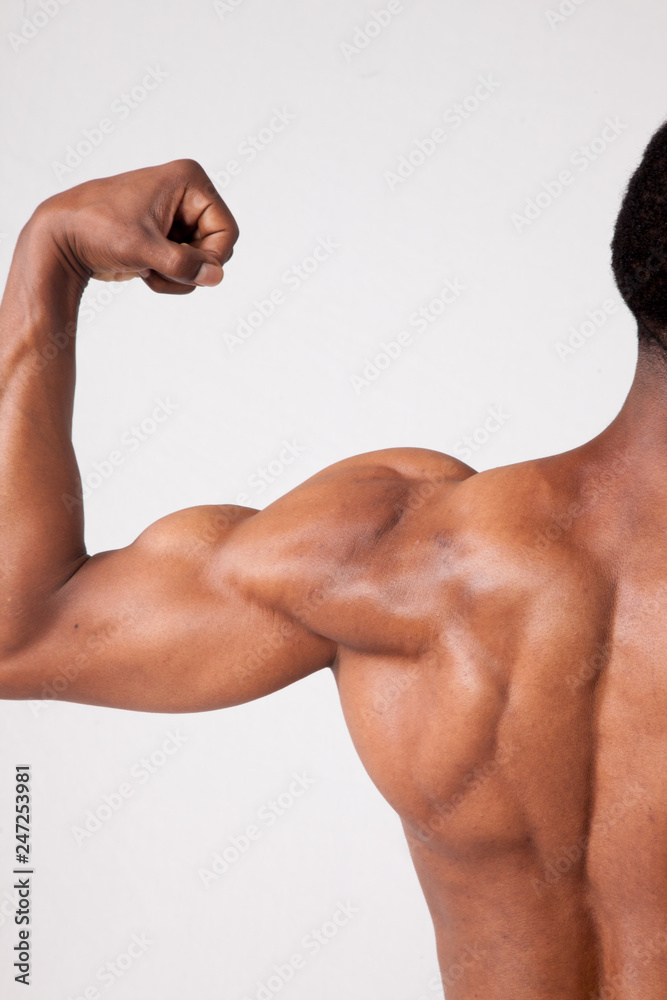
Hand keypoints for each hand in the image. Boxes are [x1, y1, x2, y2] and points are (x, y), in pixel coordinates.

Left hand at [29, 159, 238, 294]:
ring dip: (178, 277)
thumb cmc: (96, 229)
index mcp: (189, 180)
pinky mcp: (165, 237)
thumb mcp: (142, 248)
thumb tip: (216, 276)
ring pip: (202, 263)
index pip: (227, 231)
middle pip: (216, 249)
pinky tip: (144, 270)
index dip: (211, 258)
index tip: (183, 269)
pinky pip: (186, 268)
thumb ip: (182, 264)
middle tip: (158, 268)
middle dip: (189, 268)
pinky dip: (169, 277)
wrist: (61, 237)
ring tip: (147, 269)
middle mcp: (187, 195)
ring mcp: (177, 217)